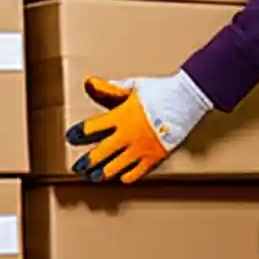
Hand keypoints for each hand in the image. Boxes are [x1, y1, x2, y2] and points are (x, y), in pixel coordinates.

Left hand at [66, 71, 211, 183]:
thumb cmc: (160, 91)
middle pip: (98, 154)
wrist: (187, 99)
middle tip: (77, 167)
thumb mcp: (132, 86)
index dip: (78, 134)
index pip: (90, 129)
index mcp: (119, 116)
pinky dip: (125, 176)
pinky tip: (121, 176)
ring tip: (94, 176)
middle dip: (85, 162)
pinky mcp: (153, 158)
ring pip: (113, 168)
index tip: (71, 137)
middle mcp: (127, 135)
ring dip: (101, 173)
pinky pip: (135, 174)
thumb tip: (89, 82)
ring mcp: (139, 149)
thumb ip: (109, 89)